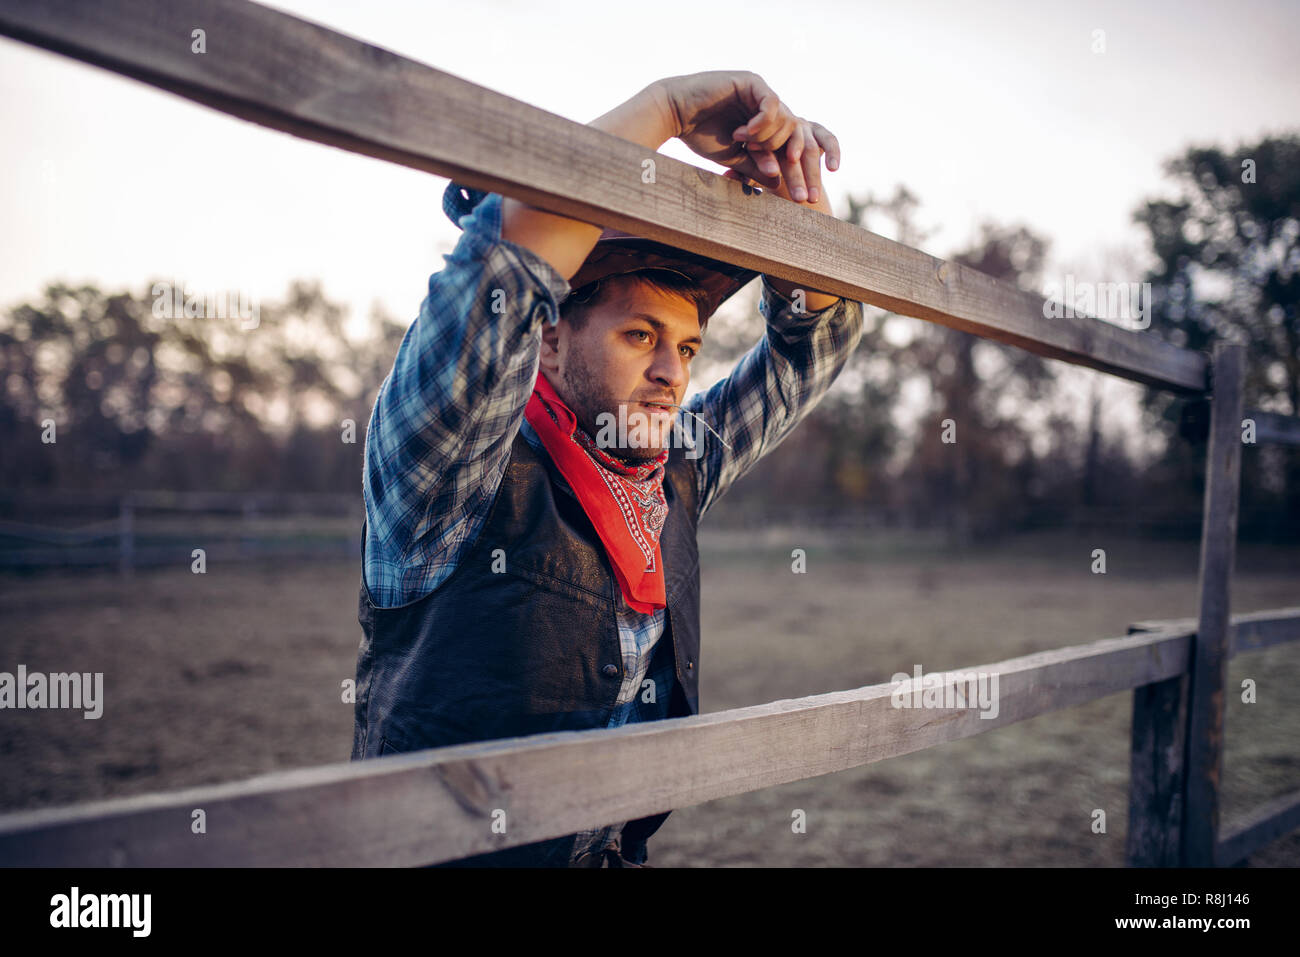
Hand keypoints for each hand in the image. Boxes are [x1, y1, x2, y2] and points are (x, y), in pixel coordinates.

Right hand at [656, 71, 840, 205]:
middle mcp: (767, 108)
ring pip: (787, 121)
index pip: (792, 148)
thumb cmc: (700, 135)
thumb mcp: (735, 158)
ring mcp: (762, 93)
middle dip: (800, 168)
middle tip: (801, 196)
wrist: (675, 115)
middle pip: (799, 135)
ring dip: (768, 141)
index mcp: (766, 125)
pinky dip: (761, 123)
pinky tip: (743, 133)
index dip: (801, 173)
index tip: (803, 199)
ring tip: (746, 146)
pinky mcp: (752, 82)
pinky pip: (771, 104)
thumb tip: (779, 183)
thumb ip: (757, 166)